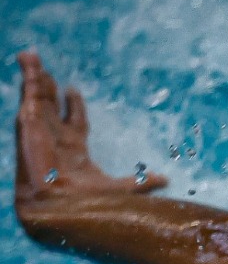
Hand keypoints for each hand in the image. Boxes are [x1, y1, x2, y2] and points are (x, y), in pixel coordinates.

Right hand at [14, 51, 166, 207]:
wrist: (63, 207)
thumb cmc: (89, 202)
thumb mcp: (124, 188)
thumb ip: (142, 183)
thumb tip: (165, 181)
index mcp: (73, 150)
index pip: (73, 120)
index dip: (73, 104)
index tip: (73, 89)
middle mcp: (54, 138)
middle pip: (50, 105)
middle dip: (48, 88)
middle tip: (46, 71)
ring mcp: (40, 130)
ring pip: (36, 97)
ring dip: (34, 77)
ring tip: (30, 56)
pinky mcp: (29, 123)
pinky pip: (28, 94)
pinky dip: (27, 76)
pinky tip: (27, 59)